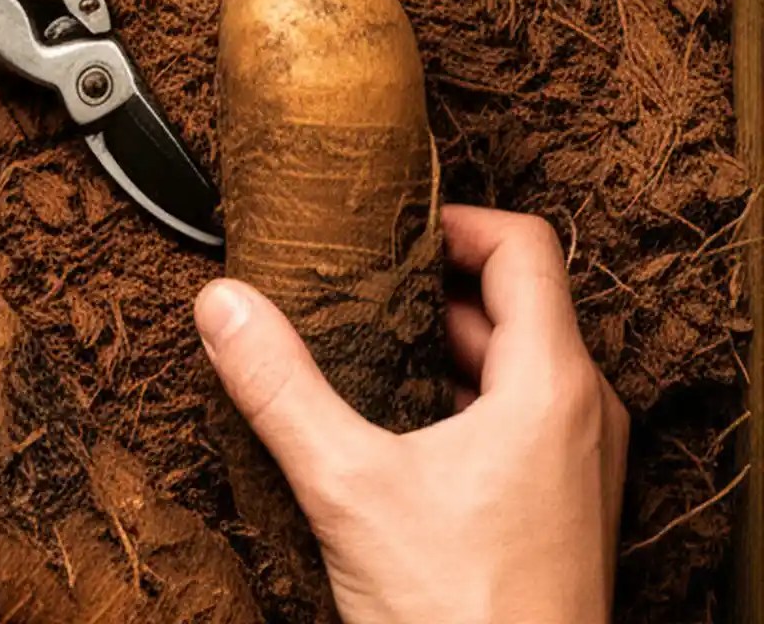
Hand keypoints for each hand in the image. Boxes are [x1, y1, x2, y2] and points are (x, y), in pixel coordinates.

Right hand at [195, 205, 628, 623]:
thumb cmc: (463, 617)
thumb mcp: (348, 486)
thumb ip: (280, 389)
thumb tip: (227, 310)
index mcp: (549, 386)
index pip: (523, 249)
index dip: (455, 223)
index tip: (394, 231)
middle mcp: (580, 414)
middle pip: (517, 303)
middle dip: (433, 288)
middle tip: (362, 288)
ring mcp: (576, 463)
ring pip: (518, 364)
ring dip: (448, 345)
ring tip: (372, 349)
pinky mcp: (559, 505)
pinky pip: (520, 417)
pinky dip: (464, 397)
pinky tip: (402, 427)